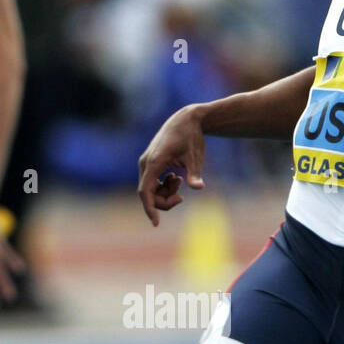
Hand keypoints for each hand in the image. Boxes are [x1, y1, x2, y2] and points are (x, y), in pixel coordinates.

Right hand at [137, 105, 206, 225]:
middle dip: (164, 200)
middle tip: (182, 197)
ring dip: (164, 192)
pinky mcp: (150, 163)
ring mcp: (146, 163)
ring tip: (180, 180)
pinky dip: (162, 185)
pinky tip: (175, 177)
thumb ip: (194, 173)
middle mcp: (145, 163)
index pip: (145, 191)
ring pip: (149, 189)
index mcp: (154, 162)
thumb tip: (199, 187)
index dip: (149, 208)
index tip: (156, 223)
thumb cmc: (191, 137)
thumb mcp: (195, 156)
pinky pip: (151, 182)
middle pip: (147, 193)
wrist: (185, 120)